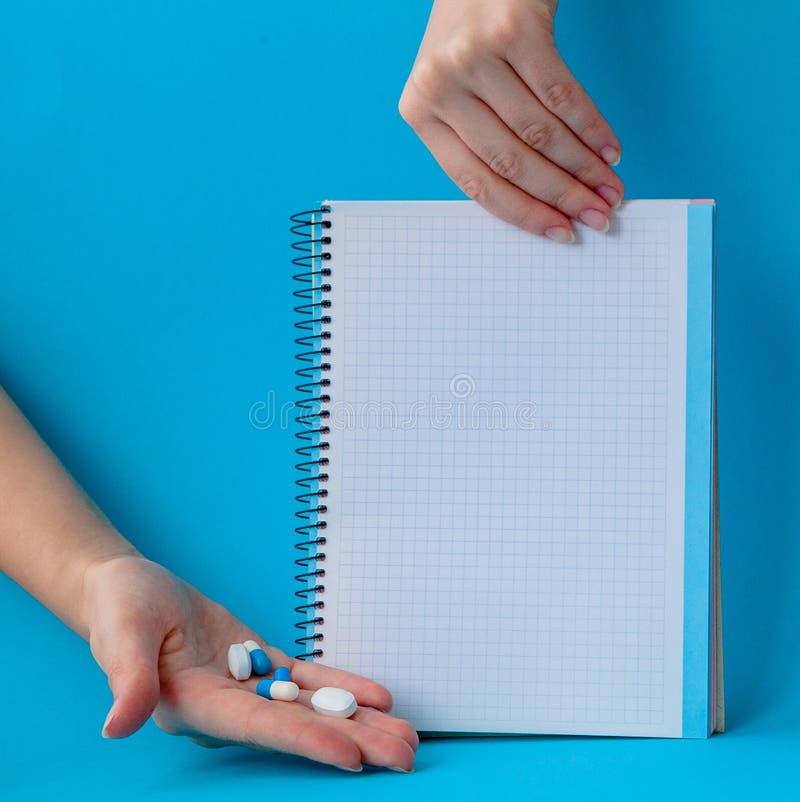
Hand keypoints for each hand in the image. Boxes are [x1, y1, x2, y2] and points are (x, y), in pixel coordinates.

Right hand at [82, 556, 417, 771]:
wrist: (130, 589)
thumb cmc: (120, 607)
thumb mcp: (121, 633)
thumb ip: (129, 678)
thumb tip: (117, 726)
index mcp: (195, 705)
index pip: (259, 728)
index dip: (305, 741)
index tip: (351, 756)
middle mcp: (228, 706)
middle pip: (299, 727)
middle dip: (352, 742)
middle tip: (406, 756)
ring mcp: (247, 686)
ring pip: (310, 706)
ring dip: (359, 721)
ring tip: (406, 736)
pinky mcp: (259, 662)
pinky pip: (307, 677)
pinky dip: (342, 685)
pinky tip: (377, 698)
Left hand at [399, 0, 623, 241]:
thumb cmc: (471, 37)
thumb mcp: (455, 92)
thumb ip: (480, 140)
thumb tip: (540, 200)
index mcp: (420, 113)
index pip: (475, 182)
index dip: (524, 213)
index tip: (561, 232)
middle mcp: (439, 86)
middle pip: (511, 162)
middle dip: (562, 197)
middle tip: (598, 216)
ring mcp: (475, 56)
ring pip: (540, 133)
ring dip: (584, 168)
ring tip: (611, 188)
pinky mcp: (515, 28)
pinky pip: (563, 95)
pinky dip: (592, 128)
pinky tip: (609, 150)